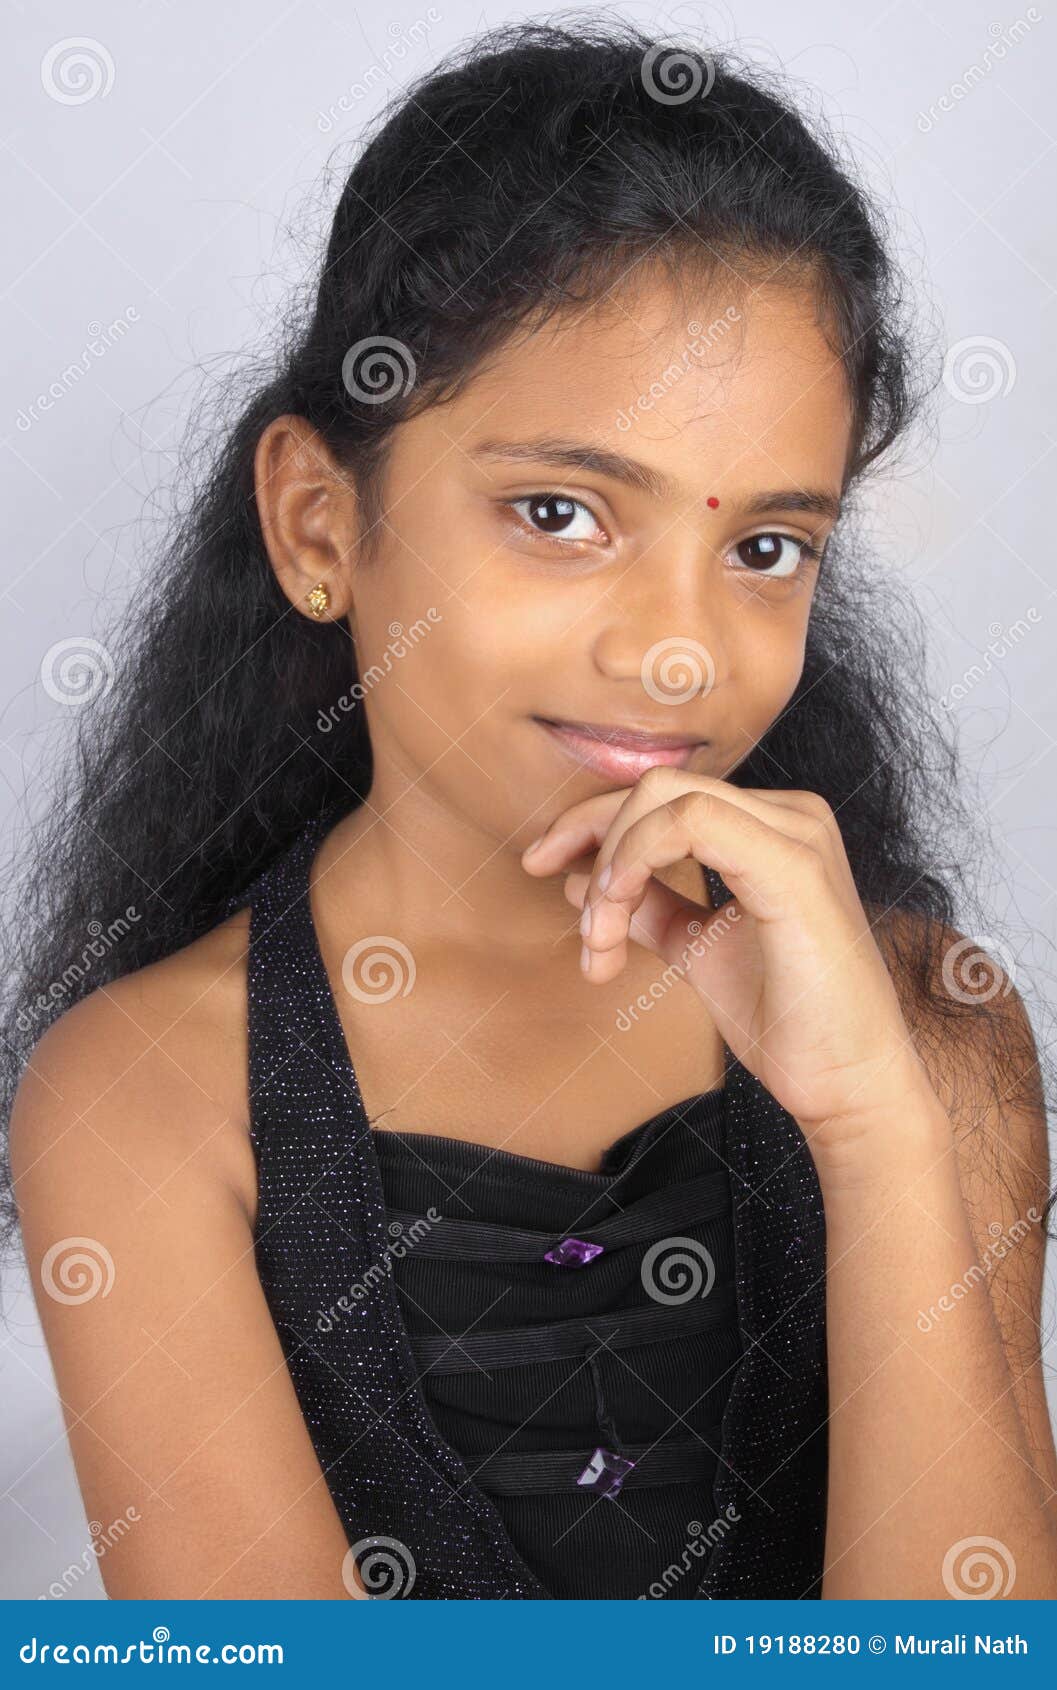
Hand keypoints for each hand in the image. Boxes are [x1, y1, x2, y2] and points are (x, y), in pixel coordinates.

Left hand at [520, 767, 934, 1144]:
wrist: (848, 1085)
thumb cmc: (790, 1023)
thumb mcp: (700, 951)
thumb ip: (652, 908)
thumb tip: (580, 879)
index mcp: (774, 829)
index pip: (664, 794)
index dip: (592, 823)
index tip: (543, 867)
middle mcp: (790, 817)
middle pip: (656, 786)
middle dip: (591, 841)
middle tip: (579, 923)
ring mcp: (796, 835)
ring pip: (663, 798)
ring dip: (611, 865)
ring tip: (600, 940)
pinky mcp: (793, 866)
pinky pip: (689, 824)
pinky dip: (635, 860)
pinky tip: (618, 914)